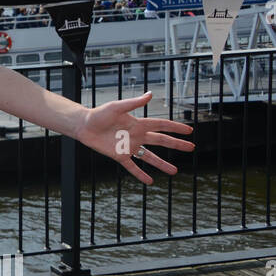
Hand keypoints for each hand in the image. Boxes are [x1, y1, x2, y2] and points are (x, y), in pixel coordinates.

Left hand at [76, 92, 194, 183]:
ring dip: (162, 164)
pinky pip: (132, 167)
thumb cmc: (99, 114)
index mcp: (138, 123)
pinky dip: (140, 174)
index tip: (189, 130)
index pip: (161, 125)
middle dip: (176, 144)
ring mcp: (129, 147)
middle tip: (191, 148)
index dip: (175, 127)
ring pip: (150, 157)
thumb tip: (150, 94)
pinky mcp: (119, 156)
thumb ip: (134, 102)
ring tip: (175, 171)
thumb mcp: (117, 107)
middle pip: (161, 141)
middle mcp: (137, 136)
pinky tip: (150, 181)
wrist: (84, 125)